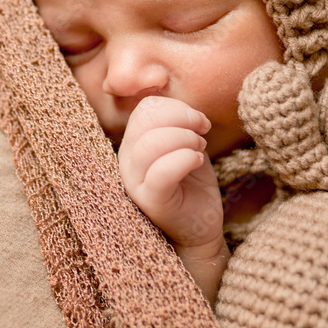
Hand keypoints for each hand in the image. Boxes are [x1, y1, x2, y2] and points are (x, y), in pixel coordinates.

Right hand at [117, 96, 222, 247]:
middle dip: (184, 120)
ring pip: (152, 143)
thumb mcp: (183, 146)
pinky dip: (186, 159)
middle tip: (201, 137)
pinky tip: (198, 162)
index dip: (177, 108)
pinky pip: (162, 171)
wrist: (200, 228)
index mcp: (133, 143)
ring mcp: (134, 182)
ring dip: (186, 140)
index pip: (146, 108)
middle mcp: (126, 160)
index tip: (199, 123)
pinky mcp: (149, 201)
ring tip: (199, 151)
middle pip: (146, 120)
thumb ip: (176, 123)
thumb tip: (176, 99)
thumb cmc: (191, 185)